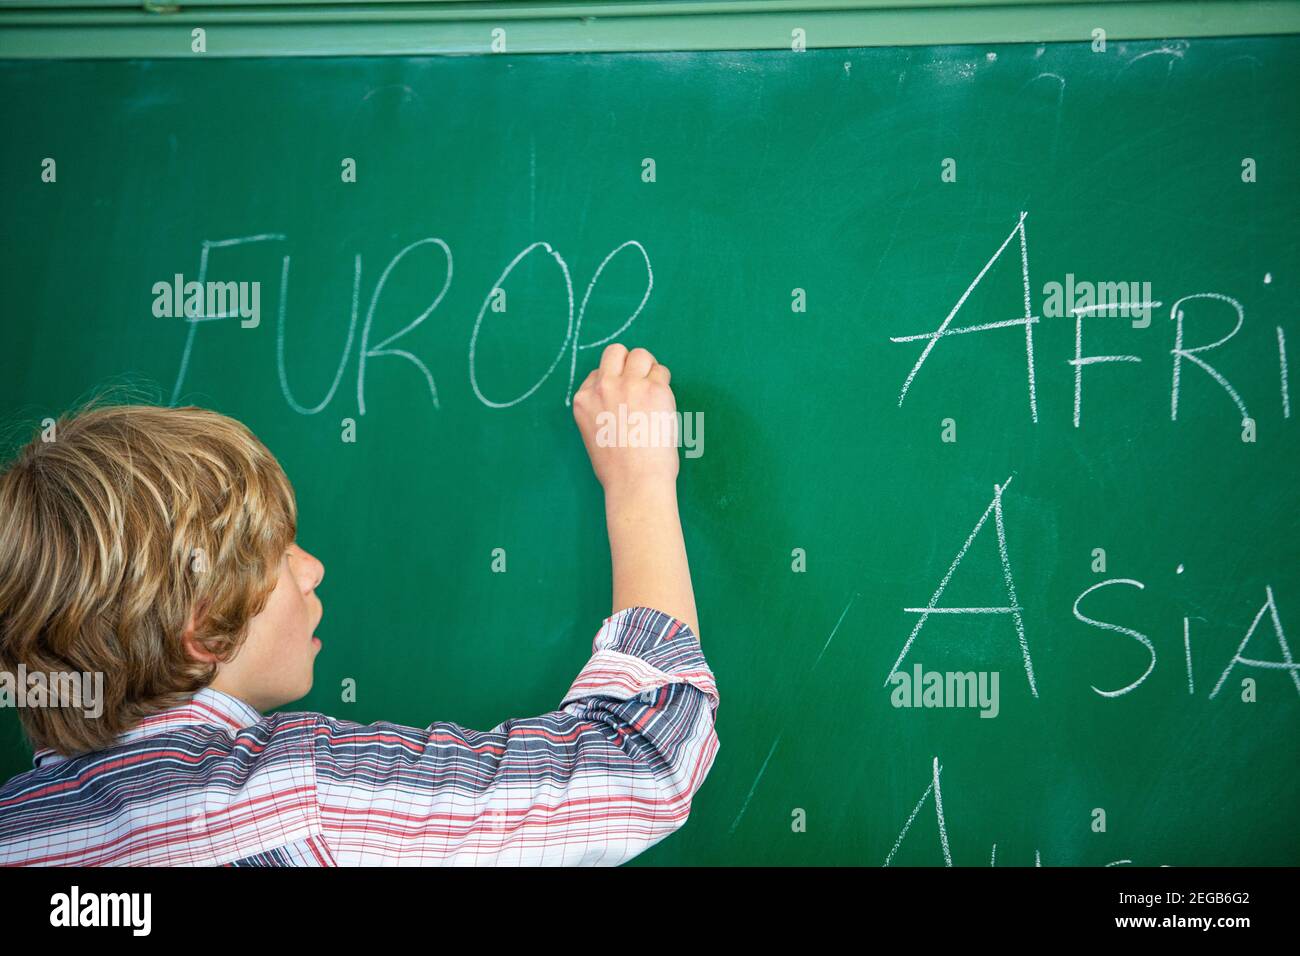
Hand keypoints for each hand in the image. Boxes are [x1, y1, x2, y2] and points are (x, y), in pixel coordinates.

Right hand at [573, 344, 678, 491]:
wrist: (634, 481)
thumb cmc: (616, 470)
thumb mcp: (593, 434)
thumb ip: (601, 410)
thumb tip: (620, 401)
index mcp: (583, 400)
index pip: (598, 374)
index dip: (613, 384)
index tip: (623, 401)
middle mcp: (602, 387)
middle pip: (615, 352)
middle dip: (628, 363)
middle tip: (640, 384)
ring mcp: (629, 385)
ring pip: (641, 355)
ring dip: (649, 369)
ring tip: (654, 393)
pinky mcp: (655, 389)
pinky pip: (662, 372)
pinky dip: (665, 384)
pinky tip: (664, 404)